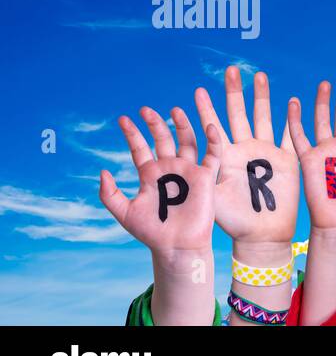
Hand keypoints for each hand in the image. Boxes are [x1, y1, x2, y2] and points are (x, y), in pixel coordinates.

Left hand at [99, 106, 223, 324]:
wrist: (177, 245)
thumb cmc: (152, 232)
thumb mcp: (124, 212)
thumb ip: (109, 193)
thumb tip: (103, 170)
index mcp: (150, 175)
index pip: (140, 148)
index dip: (131, 134)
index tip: (123, 119)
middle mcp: (169, 169)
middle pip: (163, 139)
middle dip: (155, 124)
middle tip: (146, 109)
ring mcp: (188, 172)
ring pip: (187, 141)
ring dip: (182, 125)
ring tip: (175, 110)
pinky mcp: (206, 178)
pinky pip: (212, 155)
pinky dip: (212, 141)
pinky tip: (208, 126)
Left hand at [195, 67, 299, 243]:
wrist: (261, 235)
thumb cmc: (233, 221)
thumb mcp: (212, 194)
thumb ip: (207, 169)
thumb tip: (200, 141)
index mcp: (225, 156)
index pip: (213, 126)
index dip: (205, 109)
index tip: (197, 90)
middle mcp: (245, 150)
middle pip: (239, 114)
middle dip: (236, 92)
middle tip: (231, 70)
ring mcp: (266, 154)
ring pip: (264, 118)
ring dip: (262, 97)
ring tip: (259, 75)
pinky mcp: (287, 162)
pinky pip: (292, 136)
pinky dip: (294, 120)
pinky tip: (294, 101)